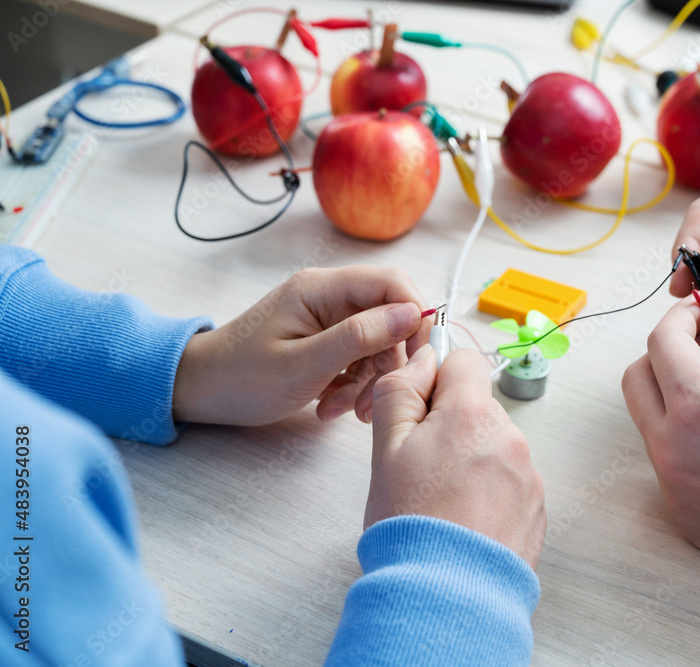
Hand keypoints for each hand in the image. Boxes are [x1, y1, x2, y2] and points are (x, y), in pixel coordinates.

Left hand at [173, 267, 430, 425]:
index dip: (414, 317)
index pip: (393, 283)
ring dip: (370, 381)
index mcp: (322, 288)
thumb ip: (359, 338)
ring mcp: (327, 318)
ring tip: (341, 411)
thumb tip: (411, 315)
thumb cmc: (241, 378)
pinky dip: (354, 385)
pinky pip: (359, 358)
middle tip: (376, 400)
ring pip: (377, 343)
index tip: (417, 359)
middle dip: (390, 361)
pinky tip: (331, 407)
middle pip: (389, 317)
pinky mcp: (325, 340)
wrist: (200, 392)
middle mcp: (329, 296)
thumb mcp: (303, 364)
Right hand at [365, 346, 545, 567]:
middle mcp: (510, 438)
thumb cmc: (412, 525)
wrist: (446, 596)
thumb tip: (421, 360)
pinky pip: (510, 482)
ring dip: (471, 460)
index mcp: (472, 415)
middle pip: (477, 408)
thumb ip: (399, 393)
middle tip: (420, 467)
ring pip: (493, 446)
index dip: (435, 379)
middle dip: (450, 425)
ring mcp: (529, 475)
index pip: (462, 361)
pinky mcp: (537, 508)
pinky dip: (489, 493)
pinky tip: (464, 520)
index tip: (418, 408)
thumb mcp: (385, 450)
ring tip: (442, 502)